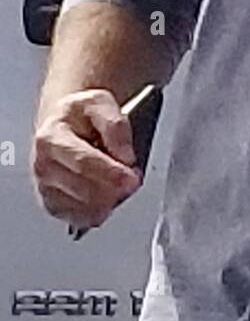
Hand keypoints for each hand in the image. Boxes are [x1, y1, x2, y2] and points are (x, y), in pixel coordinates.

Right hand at [32, 89, 141, 229]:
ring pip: (83, 207)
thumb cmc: (80, 115)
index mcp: (51, 137)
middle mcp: (44, 165)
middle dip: (114, 188)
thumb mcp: (100, 103)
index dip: (110, 172)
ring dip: (109, 201)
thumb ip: (115, 126)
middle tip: (134, 181)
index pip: (82, 162)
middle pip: (83, 188)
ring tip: (122, 185)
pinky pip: (80, 218)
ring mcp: (46, 188)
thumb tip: (124, 156)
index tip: (132, 177)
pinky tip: (109, 197)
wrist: (64, 122)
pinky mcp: (53, 205)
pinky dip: (100, 211)